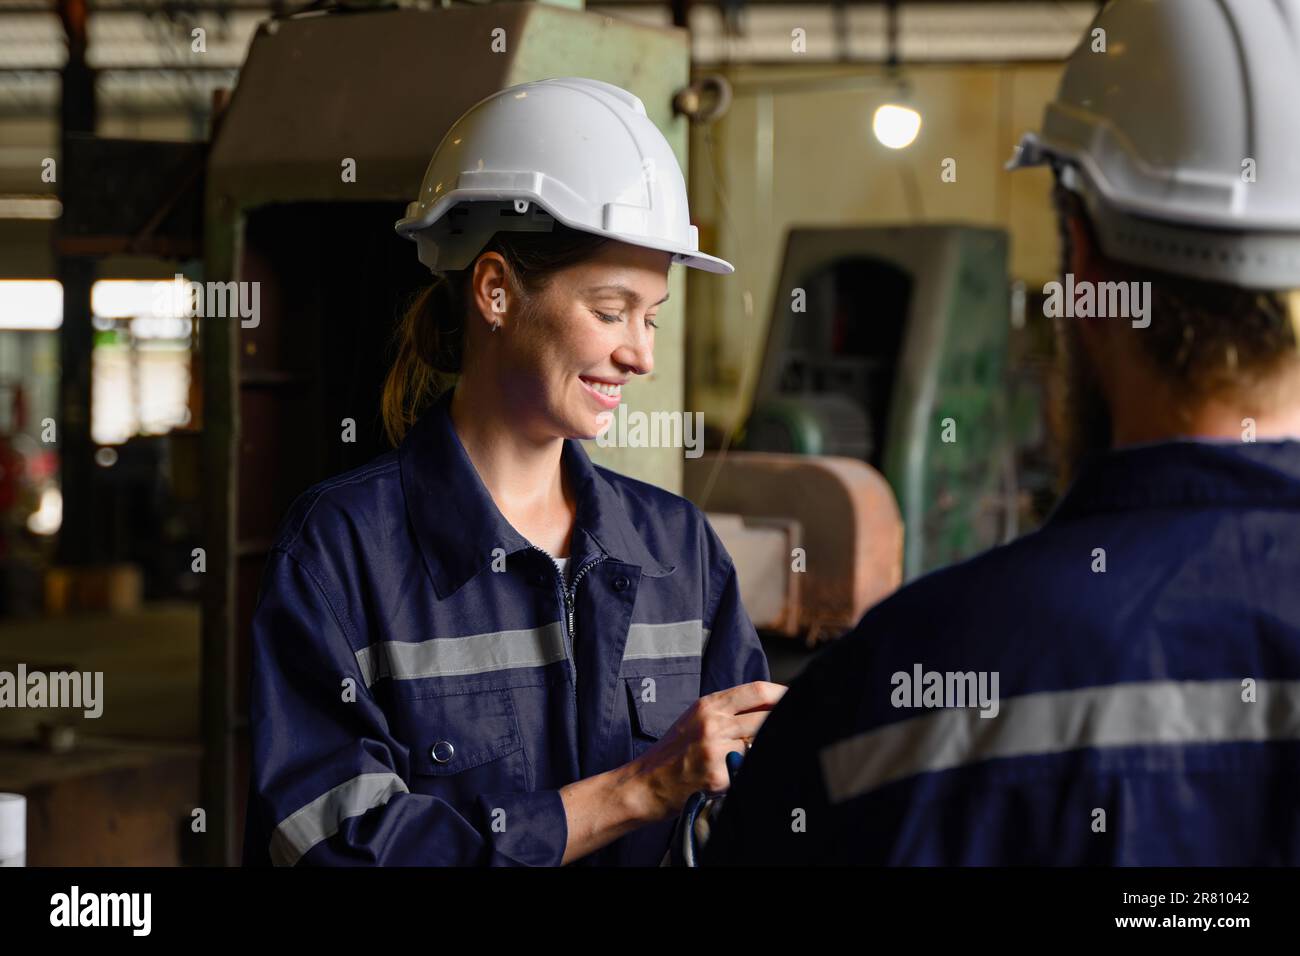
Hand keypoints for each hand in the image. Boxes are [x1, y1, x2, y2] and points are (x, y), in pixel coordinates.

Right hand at [626, 680, 786, 820]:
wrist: (646, 784)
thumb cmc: (673, 752)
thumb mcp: (696, 719)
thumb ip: (728, 711)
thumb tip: (768, 706)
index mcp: (708, 705)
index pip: (757, 690)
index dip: (782, 694)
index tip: (794, 699)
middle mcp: (713, 723)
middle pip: (766, 716)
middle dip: (784, 722)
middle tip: (795, 727)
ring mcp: (716, 750)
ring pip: (762, 743)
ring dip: (768, 748)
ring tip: (768, 752)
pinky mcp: (719, 776)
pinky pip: (749, 768)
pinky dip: (753, 769)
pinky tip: (747, 772)